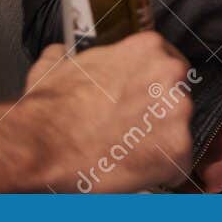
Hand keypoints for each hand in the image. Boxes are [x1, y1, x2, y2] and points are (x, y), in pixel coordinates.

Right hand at [23, 33, 193, 191]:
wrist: (43, 145)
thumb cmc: (50, 109)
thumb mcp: (56, 65)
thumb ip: (67, 55)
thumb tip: (58, 53)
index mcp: (147, 48)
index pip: (168, 66)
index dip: (152, 90)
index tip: (140, 102)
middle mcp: (169, 73)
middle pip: (177, 98)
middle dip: (157, 116)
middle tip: (130, 131)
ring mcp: (177, 111)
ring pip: (179, 131)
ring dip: (158, 144)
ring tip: (127, 152)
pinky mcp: (177, 149)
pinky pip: (177, 165)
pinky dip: (160, 173)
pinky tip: (134, 171)